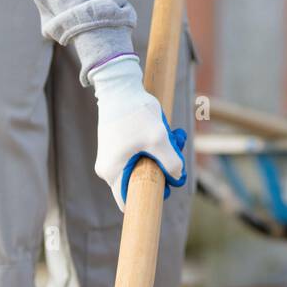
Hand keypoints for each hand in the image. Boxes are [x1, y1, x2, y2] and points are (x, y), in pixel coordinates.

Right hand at [90, 54, 186, 211]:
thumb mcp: (159, 139)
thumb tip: (178, 177)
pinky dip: (152, 146)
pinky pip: (138, 154)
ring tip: (173, 136)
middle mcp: (108, 167)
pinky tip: (164, 130)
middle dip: (160, 170)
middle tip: (175, 153)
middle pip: (137, 182)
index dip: (148, 198)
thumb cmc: (135, 113)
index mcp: (112, 171)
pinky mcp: (117, 144)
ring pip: (141, 165)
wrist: (119, 85)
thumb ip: (171, 162)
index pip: (127, 201)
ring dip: (159, 155)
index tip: (165, 187)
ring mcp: (111, 155)